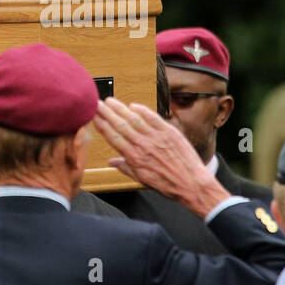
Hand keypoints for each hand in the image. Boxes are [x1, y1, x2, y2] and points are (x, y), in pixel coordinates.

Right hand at [93, 98, 230, 217]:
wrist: (191, 184)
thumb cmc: (166, 183)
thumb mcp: (141, 178)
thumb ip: (125, 167)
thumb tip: (112, 162)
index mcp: (133, 157)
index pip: (113, 137)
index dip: (102, 125)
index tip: (94, 117)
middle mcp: (142, 145)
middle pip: (120, 125)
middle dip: (106, 113)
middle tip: (97, 104)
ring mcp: (156, 137)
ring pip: (134, 119)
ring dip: (120, 109)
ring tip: (110, 101)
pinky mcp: (169, 132)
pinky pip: (153, 118)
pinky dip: (143, 110)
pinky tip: (133, 105)